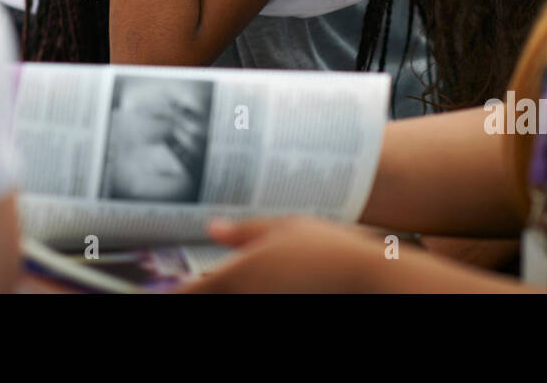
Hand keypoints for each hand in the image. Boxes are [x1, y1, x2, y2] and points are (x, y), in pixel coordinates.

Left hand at [177, 216, 387, 292]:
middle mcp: (240, 301)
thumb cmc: (329, 250)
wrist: (368, 280)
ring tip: (243, 284)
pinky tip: (269, 290)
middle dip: (204, 292)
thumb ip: (244, 231)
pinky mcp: (276, 318)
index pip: (185, 295)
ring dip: (226, 297)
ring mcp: (260, 312)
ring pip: (227, 309)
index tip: (179, 287)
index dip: (180, 291)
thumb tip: (213, 228)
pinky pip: (253, 313)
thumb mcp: (285, 227)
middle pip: (204, 303)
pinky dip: (251, 302)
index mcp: (234, 276)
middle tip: (207, 283)